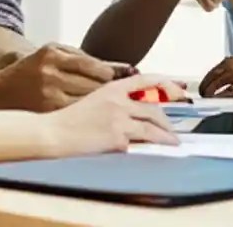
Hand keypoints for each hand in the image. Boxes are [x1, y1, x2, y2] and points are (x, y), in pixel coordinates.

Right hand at [0, 43, 135, 111]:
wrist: (1, 92)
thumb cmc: (35, 69)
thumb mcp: (56, 53)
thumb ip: (86, 59)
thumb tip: (123, 69)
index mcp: (53, 56)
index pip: (94, 66)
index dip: (114, 74)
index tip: (129, 78)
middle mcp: (50, 77)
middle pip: (94, 87)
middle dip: (116, 92)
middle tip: (135, 95)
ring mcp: (48, 98)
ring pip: (89, 104)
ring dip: (110, 108)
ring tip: (125, 109)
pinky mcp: (47, 116)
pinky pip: (78, 118)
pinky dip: (95, 119)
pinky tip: (106, 121)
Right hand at [43, 75, 184, 155]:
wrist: (52, 133)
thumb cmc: (69, 121)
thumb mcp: (94, 101)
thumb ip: (115, 102)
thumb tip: (137, 111)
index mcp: (112, 88)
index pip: (146, 80)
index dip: (166, 84)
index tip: (179, 90)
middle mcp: (118, 100)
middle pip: (153, 108)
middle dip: (167, 121)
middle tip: (174, 130)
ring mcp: (118, 118)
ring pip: (152, 126)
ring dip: (166, 136)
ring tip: (173, 143)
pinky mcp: (116, 137)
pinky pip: (140, 142)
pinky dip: (150, 147)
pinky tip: (156, 152)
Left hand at [199, 51, 232, 96]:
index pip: (229, 60)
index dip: (214, 71)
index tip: (207, 82)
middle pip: (226, 66)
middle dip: (210, 78)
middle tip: (202, 91)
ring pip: (231, 74)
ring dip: (215, 85)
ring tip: (208, 96)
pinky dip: (229, 93)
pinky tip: (222, 100)